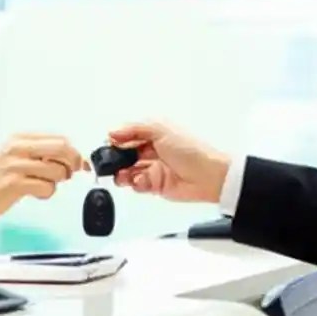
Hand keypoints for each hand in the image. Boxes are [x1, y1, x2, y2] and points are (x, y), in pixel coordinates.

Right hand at [0, 133, 88, 224]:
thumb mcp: (18, 156)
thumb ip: (43, 154)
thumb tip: (76, 160)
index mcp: (21, 138)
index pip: (61, 139)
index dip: (75, 153)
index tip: (79, 164)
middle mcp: (19, 147)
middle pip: (62, 149)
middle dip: (72, 164)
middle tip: (67, 175)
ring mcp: (16, 165)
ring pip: (57, 171)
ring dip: (56, 182)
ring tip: (43, 185)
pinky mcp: (14, 183)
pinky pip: (47, 188)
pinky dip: (47, 193)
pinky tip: (35, 193)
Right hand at [107, 121, 229, 203]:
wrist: (209, 176)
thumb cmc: (192, 150)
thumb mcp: (161, 130)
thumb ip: (134, 129)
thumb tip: (112, 131)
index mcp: (154, 134)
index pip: (127, 135)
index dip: (116, 140)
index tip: (107, 144)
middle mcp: (151, 150)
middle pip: (124, 154)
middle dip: (115, 159)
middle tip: (109, 163)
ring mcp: (153, 168)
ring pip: (128, 171)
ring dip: (122, 173)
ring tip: (123, 174)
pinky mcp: (155, 185)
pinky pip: (137, 185)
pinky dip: (135, 183)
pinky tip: (140, 181)